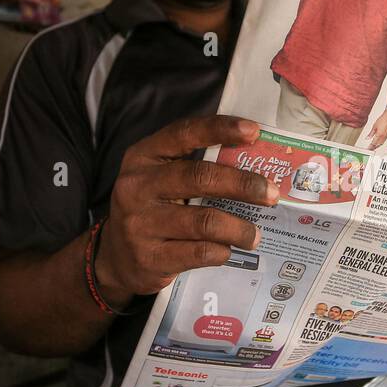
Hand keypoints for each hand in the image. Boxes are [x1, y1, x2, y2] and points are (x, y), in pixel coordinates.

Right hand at [95, 115, 278, 303]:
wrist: (116, 257)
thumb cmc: (152, 209)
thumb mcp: (160, 178)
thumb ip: (194, 165)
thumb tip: (255, 160)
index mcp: (143, 157)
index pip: (184, 134)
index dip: (220, 129)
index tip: (254, 131)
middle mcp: (137, 186)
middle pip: (200, 177)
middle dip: (243, 184)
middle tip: (271, 194)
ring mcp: (140, 223)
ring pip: (204, 221)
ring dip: (239, 228)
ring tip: (255, 234)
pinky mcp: (149, 257)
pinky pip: (199, 253)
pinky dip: (222, 251)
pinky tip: (229, 250)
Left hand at [364, 109, 386, 148]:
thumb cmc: (382, 120)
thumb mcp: (374, 126)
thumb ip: (371, 134)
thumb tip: (367, 138)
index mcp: (379, 135)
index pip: (374, 143)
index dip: (370, 147)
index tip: (367, 149)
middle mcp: (383, 137)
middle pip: (377, 145)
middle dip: (373, 148)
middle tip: (370, 149)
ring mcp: (386, 136)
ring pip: (381, 144)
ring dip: (377, 146)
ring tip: (373, 147)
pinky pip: (384, 141)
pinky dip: (380, 143)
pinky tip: (379, 143)